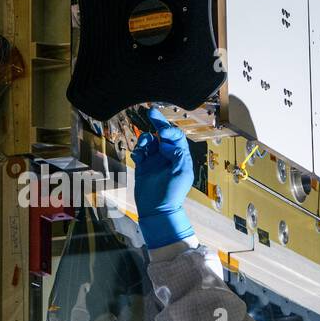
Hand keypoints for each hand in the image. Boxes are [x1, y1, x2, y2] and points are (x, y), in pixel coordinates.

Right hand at [131, 107, 194, 248]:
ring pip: (149, 141)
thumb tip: (167, 142)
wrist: (157, 209)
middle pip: (162, 134)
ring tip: (143, 144)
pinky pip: (139, 152)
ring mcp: (154, 160)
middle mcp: (167, 155)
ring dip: (145, 139)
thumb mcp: (182, 172)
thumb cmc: (173, 192)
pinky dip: (138, 150)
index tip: (161, 132)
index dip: (169, 131)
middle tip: (151, 111)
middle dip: (157, 122)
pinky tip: (138, 156)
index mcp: (179, 155)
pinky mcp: (143, 166)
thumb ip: (178, 154)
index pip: (175, 137)